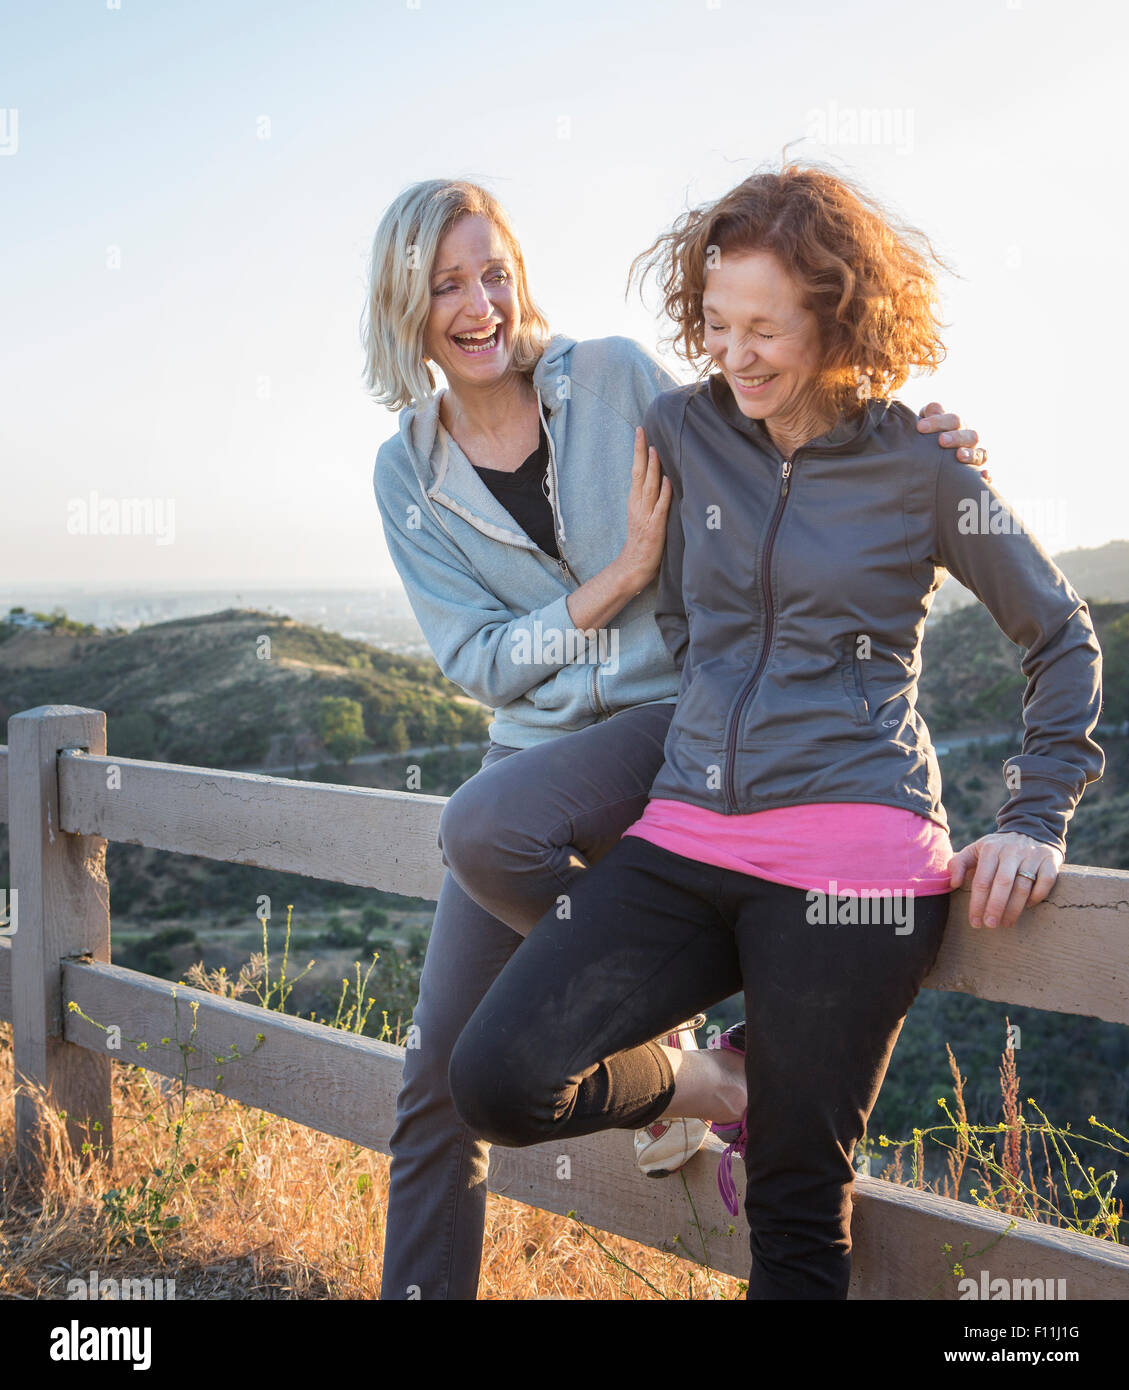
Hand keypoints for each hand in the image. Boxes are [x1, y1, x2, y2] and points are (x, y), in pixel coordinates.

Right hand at [615, 427, 671, 595]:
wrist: (634, 567)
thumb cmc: (643, 542)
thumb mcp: (644, 516)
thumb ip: (652, 499)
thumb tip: (664, 478)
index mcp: (635, 501)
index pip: (636, 471)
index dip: (638, 452)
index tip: (641, 432)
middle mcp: (638, 505)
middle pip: (639, 473)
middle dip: (641, 451)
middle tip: (642, 431)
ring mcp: (646, 516)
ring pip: (649, 487)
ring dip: (653, 468)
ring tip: (655, 449)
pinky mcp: (655, 528)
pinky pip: (660, 508)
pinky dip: (664, 494)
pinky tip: (668, 480)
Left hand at [916, 402, 990, 480]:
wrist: (929, 462)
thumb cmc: (925, 439)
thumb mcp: (924, 426)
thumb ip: (928, 416)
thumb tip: (931, 411)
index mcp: (956, 426)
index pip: (952, 420)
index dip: (937, 421)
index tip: (920, 427)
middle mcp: (968, 439)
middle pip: (970, 435)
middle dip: (956, 437)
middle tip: (942, 440)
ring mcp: (975, 455)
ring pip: (980, 453)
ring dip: (970, 454)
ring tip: (959, 455)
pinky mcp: (978, 473)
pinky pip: (986, 475)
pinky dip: (986, 474)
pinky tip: (984, 475)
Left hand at [948, 831, 1063, 928]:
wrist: (1030, 829)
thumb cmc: (997, 847)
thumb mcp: (975, 850)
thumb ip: (959, 864)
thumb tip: (954, 883)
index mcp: (990, 849)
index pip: (982, 880)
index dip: (977, 903)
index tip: (975, 922)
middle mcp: (1011, 851)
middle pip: (1002, 884)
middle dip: (995, 907)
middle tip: (990, 925)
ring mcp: (1032, 855)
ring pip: (1023, 886)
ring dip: (1014, 908)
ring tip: (1006, 923)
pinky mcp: (1050, 860)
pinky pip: (1046, 881)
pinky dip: (1037, 896)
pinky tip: (1028, 906)